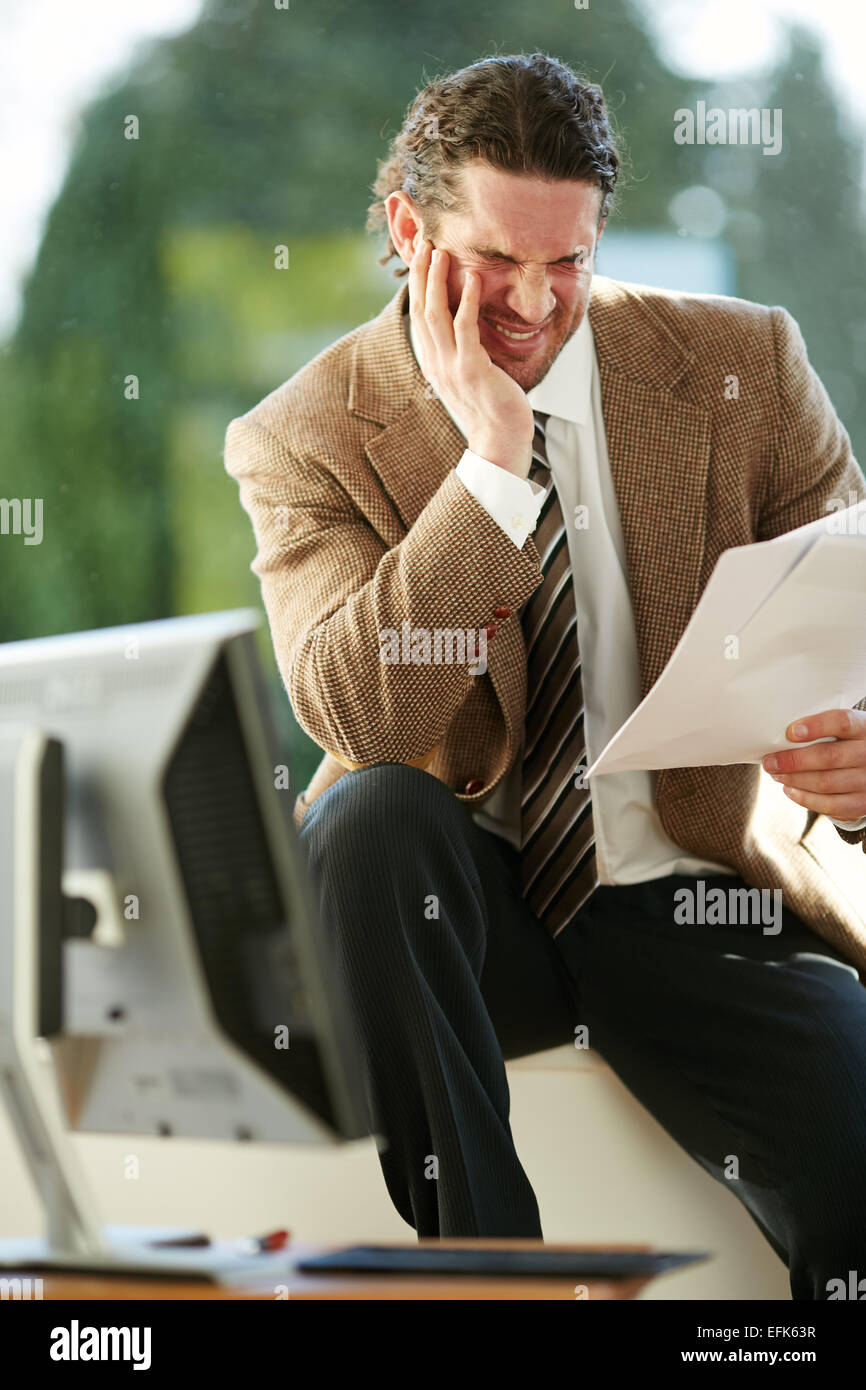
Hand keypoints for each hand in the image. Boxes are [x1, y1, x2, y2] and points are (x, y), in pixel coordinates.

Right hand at [409, 239, 534, 477]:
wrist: (501, 442)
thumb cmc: (493, 409)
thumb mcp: (471, 375)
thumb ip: (465, 351)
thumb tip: (469, 327)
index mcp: (434, 363)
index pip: (419, 316)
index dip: (417, 285)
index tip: (420, 258)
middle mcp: (437, 362)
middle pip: (420, 309)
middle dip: (420, 274)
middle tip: (424, 243)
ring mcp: (451, 366)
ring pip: (436, 314)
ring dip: (436, 280)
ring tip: (440, 252)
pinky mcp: (472, 369)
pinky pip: (465, 327)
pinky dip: (466, 300)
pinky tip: (471, 278)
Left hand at [762, 710, 865, 820]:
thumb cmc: (848, 743)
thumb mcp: (843, 730)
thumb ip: (821, 730)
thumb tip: (781, 737)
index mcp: (865, 728)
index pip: (843, 722)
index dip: (817, 726)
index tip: (791, 732)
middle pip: (830, 757)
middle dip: (794, 760)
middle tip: (770, 761)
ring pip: (826, 782)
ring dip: (795, 779)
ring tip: (776, 774)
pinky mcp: (862, 803)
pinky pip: (830, 804)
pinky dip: (805, 798)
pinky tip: (789, 789)